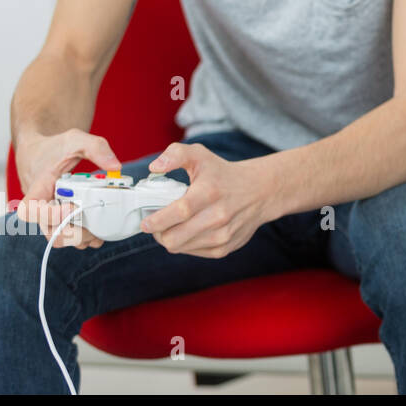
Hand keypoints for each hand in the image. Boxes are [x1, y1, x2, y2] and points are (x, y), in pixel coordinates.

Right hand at [13, 129, 122, 248]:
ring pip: (60, 237)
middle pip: (49, 231)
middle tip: (96, 226)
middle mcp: (41, 206)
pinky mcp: (60, 218)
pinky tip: (100, 230)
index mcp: (37, 189)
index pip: (30, 211)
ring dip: (81, 238)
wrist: (42, 151)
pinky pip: (69, 234)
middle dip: (74, 233)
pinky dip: (84, 236)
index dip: (49, 215)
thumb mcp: (76, 139)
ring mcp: (50, 214)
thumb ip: (96, 148)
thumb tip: (116, 168)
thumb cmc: (55, 147)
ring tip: (101, 230)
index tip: (72, 207)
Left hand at [141, 143, 271, 258]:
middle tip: (156, 223)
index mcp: (210, 192)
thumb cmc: (224, 174)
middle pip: (174, 238)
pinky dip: (185, 243)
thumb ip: (175, 154)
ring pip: (180, 247)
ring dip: (170, 238)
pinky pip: (192, 252)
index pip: (179, 212)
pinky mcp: (225, 248)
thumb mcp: (201, 156)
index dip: (157, 221)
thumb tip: (154, 167)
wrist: (261, 191)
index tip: (145, 222)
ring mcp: (223, 235)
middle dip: (159, 233)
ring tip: (172, 225)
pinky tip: (189, 230)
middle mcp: (219, 216)